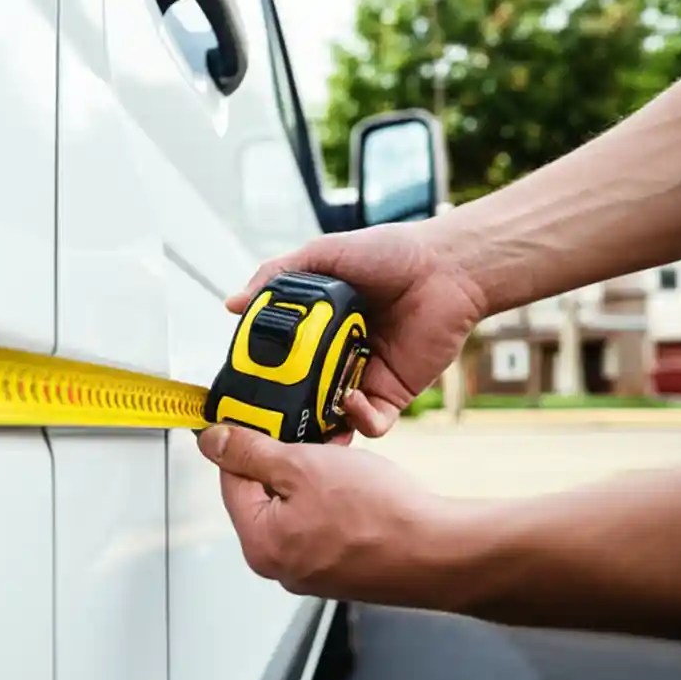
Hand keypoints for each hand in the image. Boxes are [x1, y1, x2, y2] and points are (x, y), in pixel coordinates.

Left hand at [197, 423, 459, 605]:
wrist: (442, 551)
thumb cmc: (380, 517)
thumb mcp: (302, 465)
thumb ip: (251, 451)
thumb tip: (213, 442)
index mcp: (260, 545)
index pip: (231, 480)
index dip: (246, 443)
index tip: (260, 420)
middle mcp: (281, 564)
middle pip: (263, 493)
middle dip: (286, 458)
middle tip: (310, 436)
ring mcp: (313, 569)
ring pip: (297, 503)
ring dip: (314, 472)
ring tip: (339, 455)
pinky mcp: (343, 566)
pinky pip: (325, 519)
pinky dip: (336, 494)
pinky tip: (357, 481)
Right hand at [227, 222, 486, 437]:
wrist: (447, 266)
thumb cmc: (392, 253)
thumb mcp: (322, 256)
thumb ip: (276, 276)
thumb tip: (233, 303)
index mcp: (317, 328)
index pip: (281, 361)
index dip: (264, 375)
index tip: (247, 383)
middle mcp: (337, 356)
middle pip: (302, 396)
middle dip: (286, 413)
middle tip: (270, 418)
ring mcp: (363, 377)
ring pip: (332, 418)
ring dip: (319, 426)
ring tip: (307, 420)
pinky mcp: (393, 393)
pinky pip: (370, 422)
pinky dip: (357, 420)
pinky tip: (350, 398)